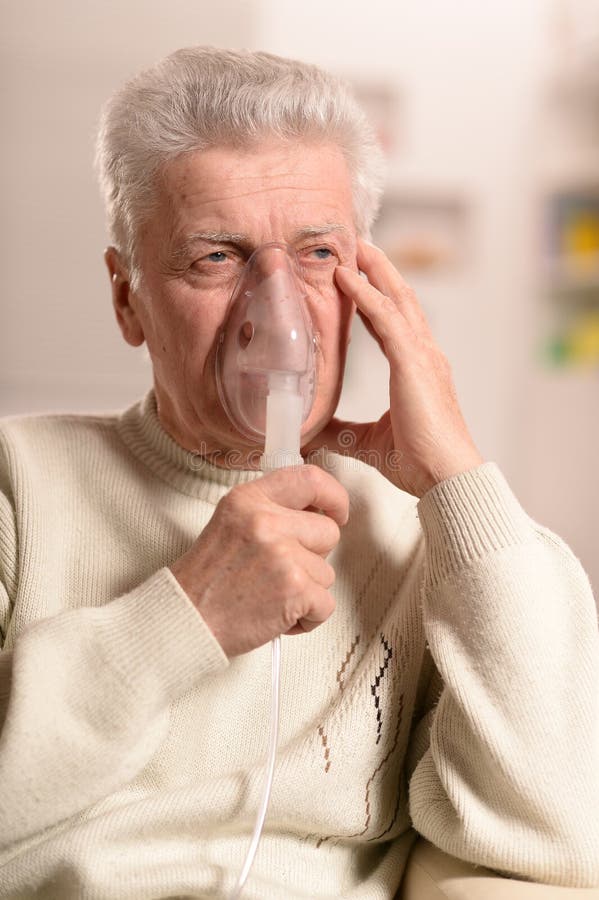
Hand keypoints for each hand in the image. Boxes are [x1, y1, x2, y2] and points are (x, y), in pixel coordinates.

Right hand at [170, 465, 348, 657]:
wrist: (186, 621)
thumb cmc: (207, 582)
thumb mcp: (230, 525)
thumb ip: (270, 512)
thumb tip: (316, 515)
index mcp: (249, 499)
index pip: (309, 479)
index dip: (333, 496)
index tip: (336, 513)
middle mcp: (265, 521)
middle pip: (328, 532)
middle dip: (313, 558)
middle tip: (281, 573)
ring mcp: (282, 554)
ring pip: (327, 572)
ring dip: (306, 591)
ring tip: (270, 596)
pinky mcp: (295, 588)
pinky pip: (326, 604)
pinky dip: (308, 618)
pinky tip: (277, 616)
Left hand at [306, 239, 482, 497]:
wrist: (445, 477)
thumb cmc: (418, 461)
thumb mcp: (368, 441)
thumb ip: (343, 431)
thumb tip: (316, 430)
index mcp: (417, 370)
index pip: (393, 324)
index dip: (375, 299)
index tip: (357, 277)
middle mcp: (425, 356)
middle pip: (400, 301)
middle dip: (380, 270)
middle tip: (358, 244)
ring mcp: (423, 356)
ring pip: (396, 300)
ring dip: (374, 270)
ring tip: (354, 245)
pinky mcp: (414, 363)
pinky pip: (386, 319)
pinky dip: (365, 294)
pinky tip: (345, 277)